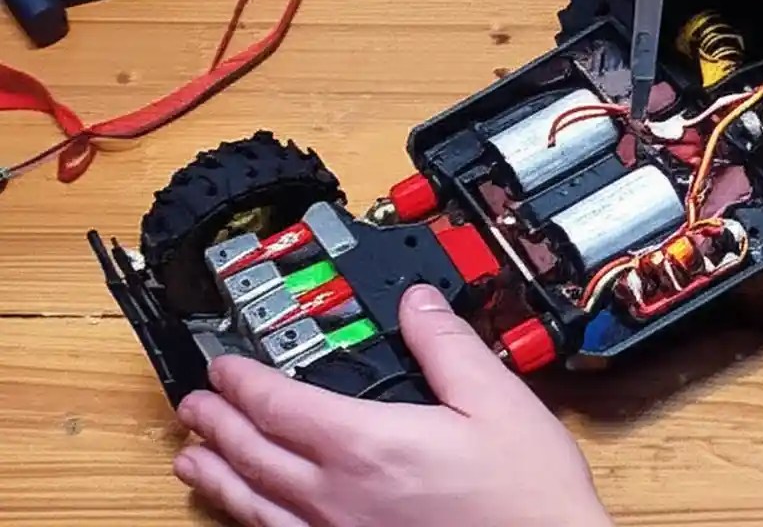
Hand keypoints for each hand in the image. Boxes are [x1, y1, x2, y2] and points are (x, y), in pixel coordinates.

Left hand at [171, 284, 612, 526]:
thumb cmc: (524, 497)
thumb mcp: (497, 401)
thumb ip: (448, 346)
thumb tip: (418, 303)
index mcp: (368, 445)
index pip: (280, 405)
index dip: (242, 380)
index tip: (223, 366)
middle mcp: (339, 495)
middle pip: (253, 454)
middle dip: (216, 422)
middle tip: (193, 403)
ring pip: (254, 504)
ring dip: (217, 474)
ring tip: (193, 458)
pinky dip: (249, 519)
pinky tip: (249, 514)